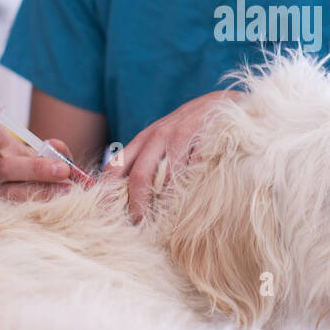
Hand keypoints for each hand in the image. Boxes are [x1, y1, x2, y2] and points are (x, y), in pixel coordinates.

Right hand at [0, 100, 74, 201]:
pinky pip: (18, 211)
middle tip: (65, 170)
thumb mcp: (54, 161)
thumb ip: (58, 152)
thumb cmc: (48, 179)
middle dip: (37, 168)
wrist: (46, 209)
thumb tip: (54, 145)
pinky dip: (40, 207)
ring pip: (12, 192)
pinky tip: (58, 207)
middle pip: (6, 167)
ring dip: (43, 190)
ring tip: (69, 191)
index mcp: (3, 152)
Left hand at [103, 89, 242, 222]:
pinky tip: (192, 202)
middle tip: (142, 226)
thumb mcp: (162, 139)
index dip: (107, 194)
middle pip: (139, 176)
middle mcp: (157, 136)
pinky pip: (193, 170)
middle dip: (138, 206)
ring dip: (166, 203)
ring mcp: (180, 136)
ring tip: (167, 223)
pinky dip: (191, 189)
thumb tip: (125, 198)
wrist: (221, 103)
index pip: (115, 167)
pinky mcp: (203, 137)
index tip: (108, 217)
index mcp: (143, 139)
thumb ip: (145, 161)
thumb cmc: (189, 129)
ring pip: (167, 176)